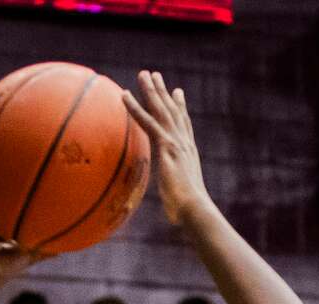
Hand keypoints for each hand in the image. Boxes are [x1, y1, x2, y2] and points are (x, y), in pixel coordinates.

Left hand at [122, 71, 209, 225]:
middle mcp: (184, 143)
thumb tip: (175, 214)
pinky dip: (135, 107)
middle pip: (173, 111)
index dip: (180, 108)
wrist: (194, 209)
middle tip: (156, 75)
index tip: (177, 92)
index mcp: (189, 153)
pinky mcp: (166, 145)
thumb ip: (176, 199)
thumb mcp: (181, 201)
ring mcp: (176, 142)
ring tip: (143, 73)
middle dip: (164, 92)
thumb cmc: (189, 213)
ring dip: (151, 90)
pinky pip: (147, 121)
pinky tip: (124, 95)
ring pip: (161, 110)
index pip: (184, 125)